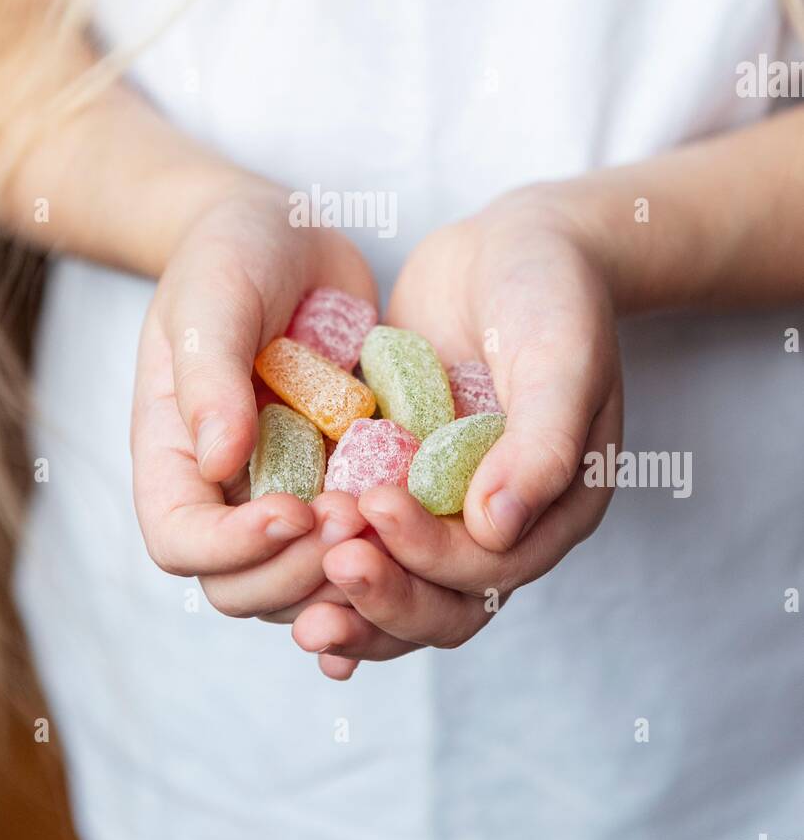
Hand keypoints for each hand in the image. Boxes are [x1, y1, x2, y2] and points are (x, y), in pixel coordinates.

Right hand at [130, 179, 375, 643]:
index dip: (232, 548)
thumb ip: (211, 378)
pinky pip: (360, 545)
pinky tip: (423, 538)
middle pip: (243, 585)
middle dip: (298, 571)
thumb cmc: (230, 255)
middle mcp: (226, 490)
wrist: (289, 234)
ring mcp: (286, 491)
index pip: (180, 541)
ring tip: (391, 521)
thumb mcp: (212, 300)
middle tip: (357, 520)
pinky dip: (387, 556)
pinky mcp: (343, 480)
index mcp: (175, 455)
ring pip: (306, 582)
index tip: (294, 510)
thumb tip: (219, 463)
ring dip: (347, 573)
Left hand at [293, 187, 622, 667]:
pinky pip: (365, 527)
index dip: (430, 555)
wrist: (517, 241)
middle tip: (327, 558)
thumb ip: (542, 446)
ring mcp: (447, 499)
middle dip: (384, 590)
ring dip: (350, 588)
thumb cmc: (554, 293)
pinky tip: (278, 556)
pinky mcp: (402, 471)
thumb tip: (496, 529)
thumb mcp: (561, 360)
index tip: (372, 508)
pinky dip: (330, 548)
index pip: (489, 570)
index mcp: (556, 508)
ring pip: (399, 576)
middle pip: (441, 598)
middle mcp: (503, 519)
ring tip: (294, 571)